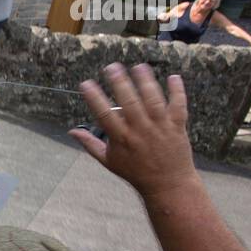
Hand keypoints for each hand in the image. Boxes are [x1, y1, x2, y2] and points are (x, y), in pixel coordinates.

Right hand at [69, 63, 198, 200]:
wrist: (167, 185)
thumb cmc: (135, 172)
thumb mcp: (108, 161)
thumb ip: (90, 144)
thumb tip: (71, 131)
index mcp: (121, 139)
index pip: (104, 115)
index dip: (94, 98)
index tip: (86, 83)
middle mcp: (140, 131)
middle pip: (129, 103)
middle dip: (120, 83)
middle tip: (112, 67)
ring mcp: (160, 128)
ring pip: (153, 100)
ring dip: (146, 82)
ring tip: (138, 66)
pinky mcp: (177, 127)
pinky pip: (178, 106)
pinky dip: (177, 91)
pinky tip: (173, 76)